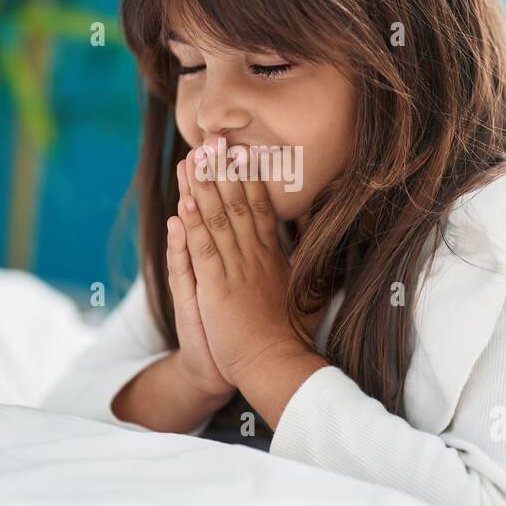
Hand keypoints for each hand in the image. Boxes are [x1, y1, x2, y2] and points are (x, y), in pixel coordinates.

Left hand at [175, 137, 324, 388]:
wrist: (276, 363)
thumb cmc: (290, 335)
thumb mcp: (307, 291)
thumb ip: (309, 262)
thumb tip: (322, 239)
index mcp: (274, 256)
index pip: (262, 208)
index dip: (249, 178)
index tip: (241, 153)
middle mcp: (256, 256)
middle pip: (238, 204)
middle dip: (223, 171)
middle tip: (213, 141)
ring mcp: (236, 270)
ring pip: (218, 220)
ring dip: (202, 188)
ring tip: (191, 160)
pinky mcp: (217, 287)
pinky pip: (203, 249)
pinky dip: (192, 225)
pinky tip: (183, 203)